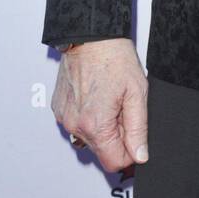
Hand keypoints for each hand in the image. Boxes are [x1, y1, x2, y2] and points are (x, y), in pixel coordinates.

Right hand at [51, 38, 148, 171]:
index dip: (129, 153)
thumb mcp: (136, 92)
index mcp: (95, 125)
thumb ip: (138, 129)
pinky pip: (76, 124)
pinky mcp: (59, 108)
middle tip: (123, 109)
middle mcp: (75, 125)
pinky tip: (96, 96)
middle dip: (116, 136)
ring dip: (101, 128)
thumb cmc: (114, 57)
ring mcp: (64, 117)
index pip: (113, 162)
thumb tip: (140, 155)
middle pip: (101, 150)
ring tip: (109, 101)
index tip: (135, 137)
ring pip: (88, 138)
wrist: (90, 35)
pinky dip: (88, 117)